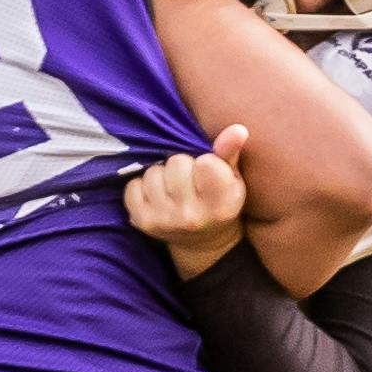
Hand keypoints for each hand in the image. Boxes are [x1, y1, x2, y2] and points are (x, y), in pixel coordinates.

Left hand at [126, 125, 251, 278]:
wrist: (202, 241)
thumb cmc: (218, 199)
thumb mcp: (231, 178)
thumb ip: (230, 153)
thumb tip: (238, 129)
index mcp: (222, 204)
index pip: (205, 163)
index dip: (205, 161)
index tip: (208, 171)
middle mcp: (193, 217)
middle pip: (176, 163)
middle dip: (181, 165)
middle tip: (188, 179)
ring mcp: (166, 221)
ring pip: (153, 173)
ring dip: (161, 175)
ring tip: (172, 187)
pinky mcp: (143, 222)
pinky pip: (133, 186)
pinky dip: (142, 187)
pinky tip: (157, 195)